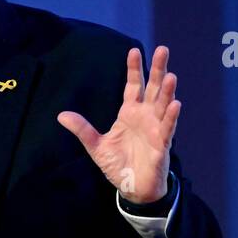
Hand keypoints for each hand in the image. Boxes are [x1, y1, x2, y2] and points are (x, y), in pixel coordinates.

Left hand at [56, 45, 180, 203]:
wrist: (131, 188)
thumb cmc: (118, 165)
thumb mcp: (96, 146)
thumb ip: (82, 129)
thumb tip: (61, 115)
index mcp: (130, 113)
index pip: (134, 86)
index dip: (134, 69)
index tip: (134, 50)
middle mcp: (145, 116)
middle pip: (153, 88)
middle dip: (158, 70)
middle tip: (163, 49)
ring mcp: (155, 128)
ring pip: (163, 105)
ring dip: (167, 91)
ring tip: (170, 76)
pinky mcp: (162, 145)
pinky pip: (167, 128)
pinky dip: (171, 117)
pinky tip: (176, 104)